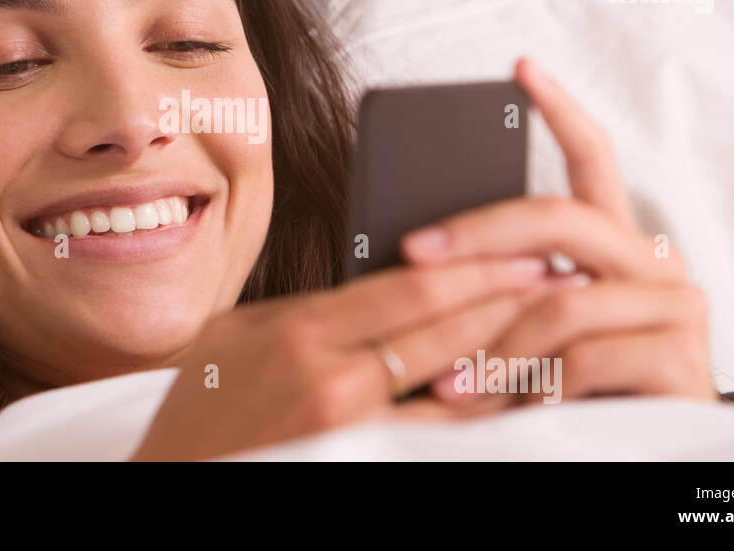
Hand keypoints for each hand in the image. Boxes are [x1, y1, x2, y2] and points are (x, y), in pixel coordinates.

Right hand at [130, 256, 555, 460]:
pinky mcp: (357, 462)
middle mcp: (329, 379)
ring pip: (452, 387)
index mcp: (298, 331)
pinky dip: (476, 410)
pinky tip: (509, 393)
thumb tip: (373, 287)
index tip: (520, 251)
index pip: (408, 286)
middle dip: (508, 302)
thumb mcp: (238, 337)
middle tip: (559, 281)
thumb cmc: (200, 411)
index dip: (475, 267)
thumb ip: (308, 310)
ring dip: (509, 355)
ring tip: (551, 332)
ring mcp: (347, 431)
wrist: (174, 481)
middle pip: (441, 330)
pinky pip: (435, 437)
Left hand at [401, 58, 717, 409]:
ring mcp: (674, 306)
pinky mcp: (683, 357)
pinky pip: (584, 358)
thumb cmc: (573, 396)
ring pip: (560, 300)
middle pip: (558, 218)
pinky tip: (505, 406)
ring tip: (447, 385)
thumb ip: (499, 288)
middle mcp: (653, 264)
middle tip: (413, 252)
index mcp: (616, 249)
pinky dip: (531, 388)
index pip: (594, 162)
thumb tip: (416, 259)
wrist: (637, 463)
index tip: (522, 68)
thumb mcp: (525, 332)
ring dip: (492, 349)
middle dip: (475, 234)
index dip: (560, 112)